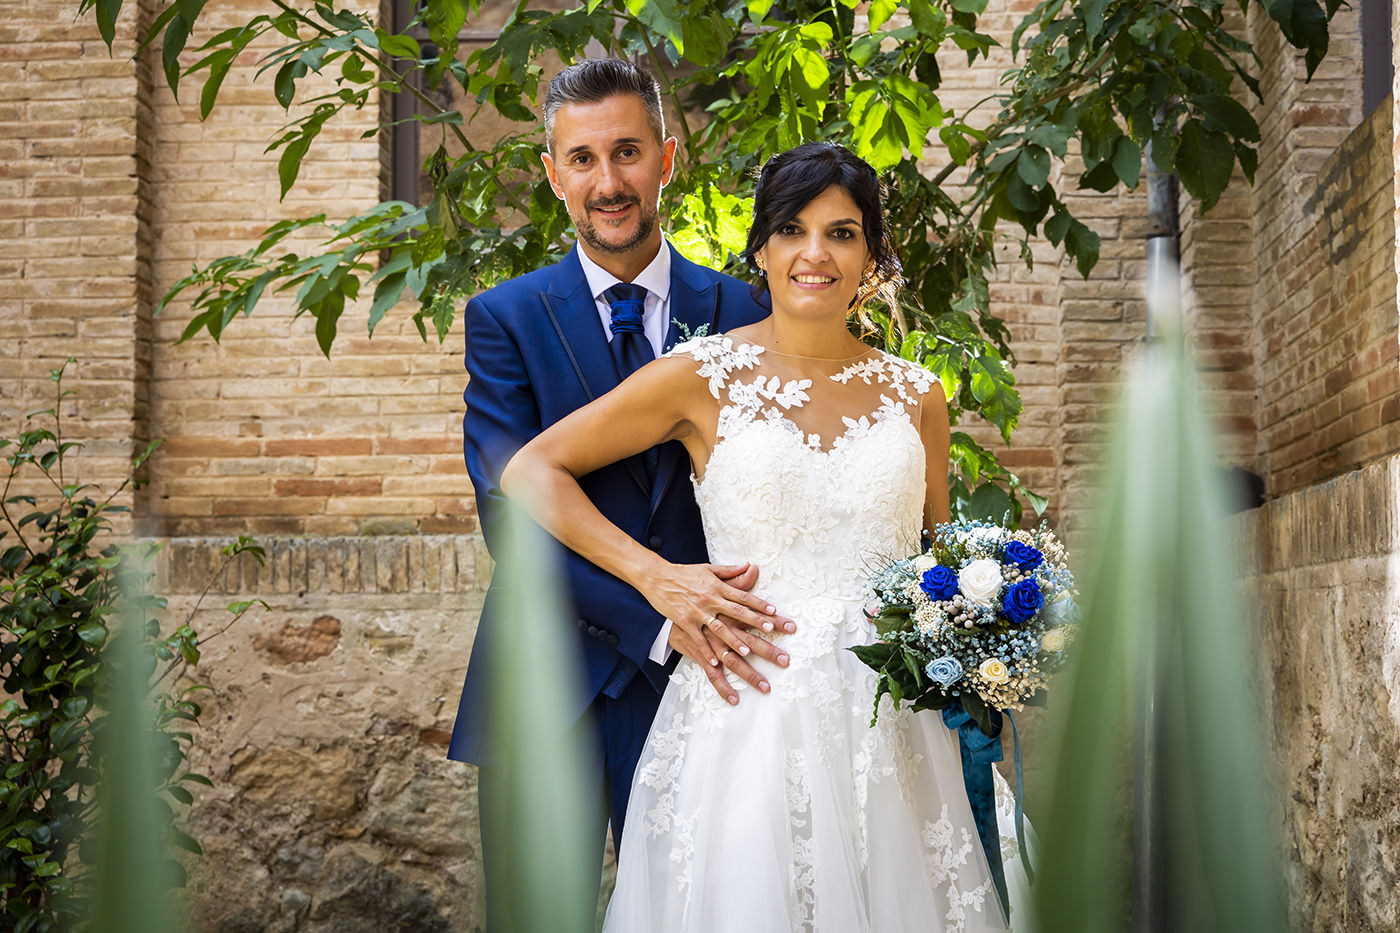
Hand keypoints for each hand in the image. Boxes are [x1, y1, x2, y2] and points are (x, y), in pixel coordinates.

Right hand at [651, 561, 795, 705]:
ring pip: (719, 628)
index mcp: (718, 587)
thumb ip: (730, 571)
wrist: (657, 577)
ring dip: (733, 640)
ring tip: (747, 652)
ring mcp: (697, 611)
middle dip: (755, 621)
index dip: (759, 604)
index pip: (743, 596)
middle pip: (737, 612)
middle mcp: (710, 599)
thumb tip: (750, 567)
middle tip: (771, 629)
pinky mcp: (684, 621)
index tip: (774, 612)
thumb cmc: (684, 574)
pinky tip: (716, 662)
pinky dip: (706, 650)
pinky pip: (698, 639)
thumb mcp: (708, 569)